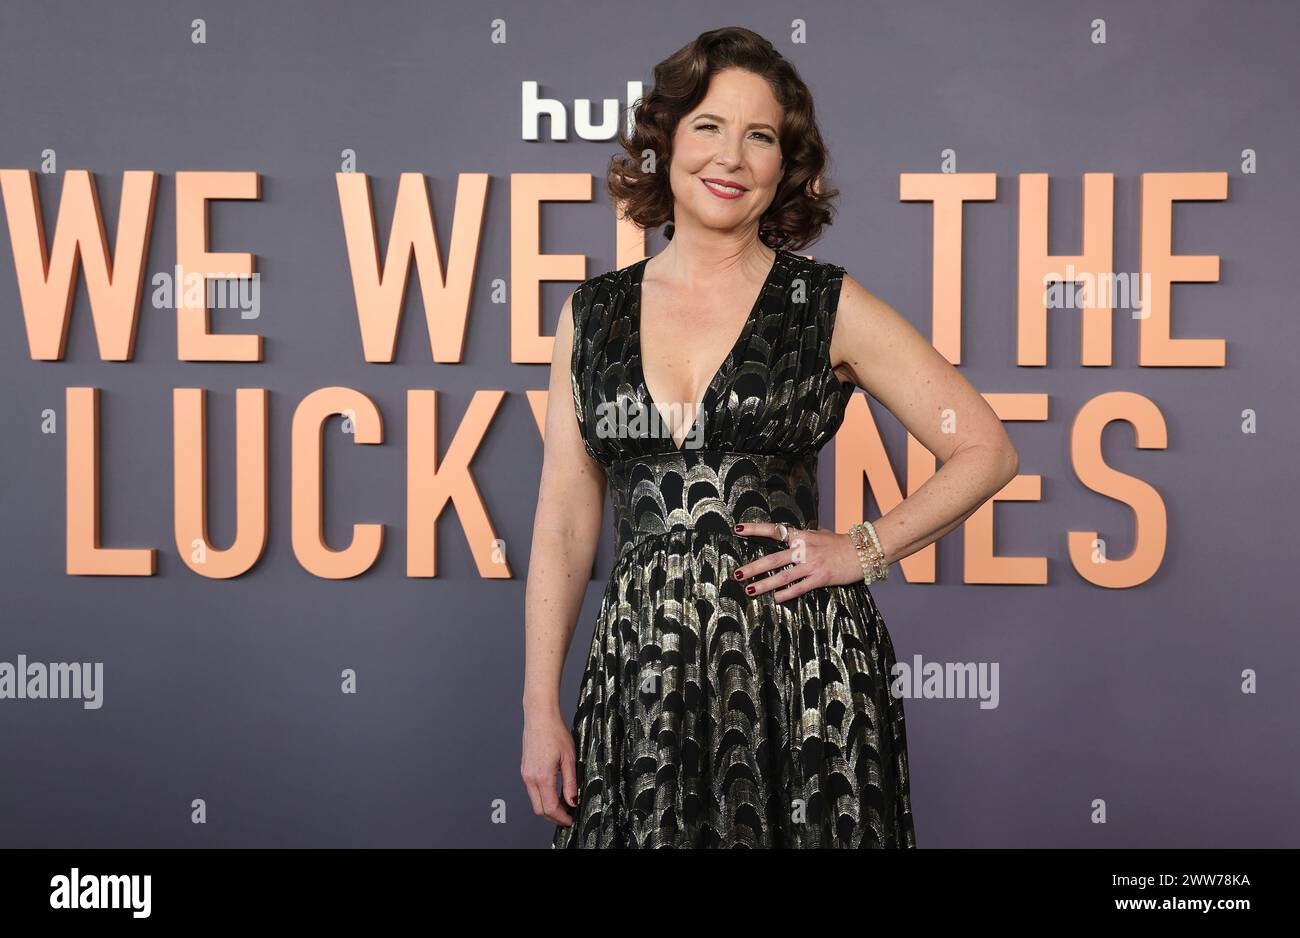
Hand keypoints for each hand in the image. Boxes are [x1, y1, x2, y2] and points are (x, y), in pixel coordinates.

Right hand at [520, 708, 577, 825]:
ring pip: (535, 801)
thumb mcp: (569, 759)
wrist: (540, 717)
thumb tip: (573, 801)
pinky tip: (555, 793)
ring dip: (548, 808)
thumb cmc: (555, 732)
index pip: (550, 807)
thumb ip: (570, 783)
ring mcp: (525, 774)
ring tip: (565, 805)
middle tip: (569, 816)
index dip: (562, 818)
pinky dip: (543, 797)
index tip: (571, 820)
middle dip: (554, 817)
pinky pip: (532, 791)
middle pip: (539, 809)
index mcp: (542, 777)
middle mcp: (530, 778)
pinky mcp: (525, 770)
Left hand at [732, 522, 863, 602]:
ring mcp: (812, 564)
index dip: (756, 529)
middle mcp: (804, 549)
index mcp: (802, 536)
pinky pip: (800, 587)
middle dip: (753, 567)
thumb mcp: (820, 535)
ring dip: (765, 584)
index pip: (775, 531)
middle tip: (737, 574)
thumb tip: (792, 537)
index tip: (738, 529)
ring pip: (783, 576)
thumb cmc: (841, 544)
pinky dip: (787, 594)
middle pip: (773, 559)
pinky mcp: (821, 577)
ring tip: (750, 590)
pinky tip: (776, 599)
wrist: (864, 551)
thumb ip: (804, 538)